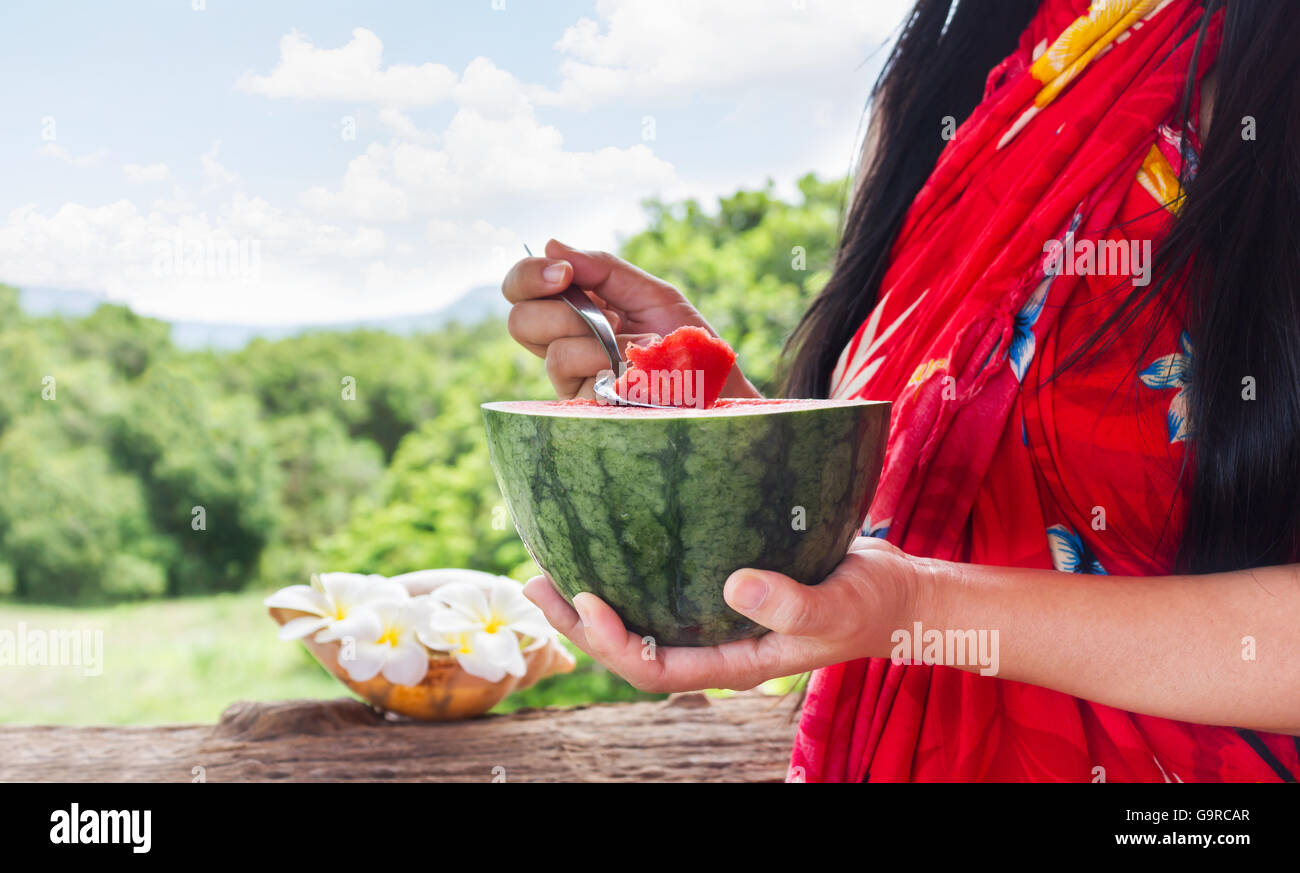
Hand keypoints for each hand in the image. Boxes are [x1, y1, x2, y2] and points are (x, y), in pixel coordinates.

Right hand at [502, 239, 758, 399]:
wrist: (716, 386)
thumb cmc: (687, 341)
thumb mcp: (651, 294)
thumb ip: (603, 269)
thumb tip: (552, 245)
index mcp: (577, 309)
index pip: (524, 288)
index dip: (530, 275)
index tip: (565, 272)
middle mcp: (566, 342)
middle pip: (520, 320)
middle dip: (556, 307)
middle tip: (603, 312)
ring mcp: (573, 378)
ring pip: (549, 348)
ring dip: (593, 335)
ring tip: (634, 343)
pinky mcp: (580, 405)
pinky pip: (570, 370)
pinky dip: (603, 358)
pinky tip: (632, 365)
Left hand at [522, 538, 925, 692]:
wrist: (895, 594)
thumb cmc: (870, 604)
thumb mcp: (839, 605)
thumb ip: (792, 605)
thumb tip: (736, 585)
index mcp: (734, 663)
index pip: (659, 669)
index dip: (615, 644)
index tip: (588, 601)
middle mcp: (714, 645)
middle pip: (632, 649)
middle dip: (581, 624)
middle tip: (536, 584)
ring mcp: (714, 620)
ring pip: (639, 620)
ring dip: (591, 601)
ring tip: (548, 568)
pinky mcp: (717, 588)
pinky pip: (660, 590)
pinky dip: (627, 574)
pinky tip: (607, 546)